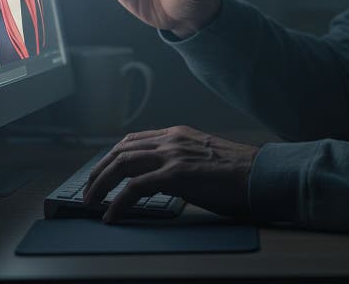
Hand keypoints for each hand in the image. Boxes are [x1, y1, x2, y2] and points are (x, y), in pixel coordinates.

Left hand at [82, 125, 258, 222]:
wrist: (260, 174)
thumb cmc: (237, 172)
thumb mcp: (202, 158)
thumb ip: (179, 162)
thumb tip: (159, 181)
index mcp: (178, 134)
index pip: (133, 140)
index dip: (111, 158)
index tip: (100, 174)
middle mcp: (172, 139)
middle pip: (121, 150)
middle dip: (98, 171)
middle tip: (87, 192)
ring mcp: (174, 155)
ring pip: (123, 164)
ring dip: (101, 184)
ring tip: (90, 203)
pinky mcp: (177, 175)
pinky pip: (136, 187)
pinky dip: (118, 201)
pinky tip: (112, 215)